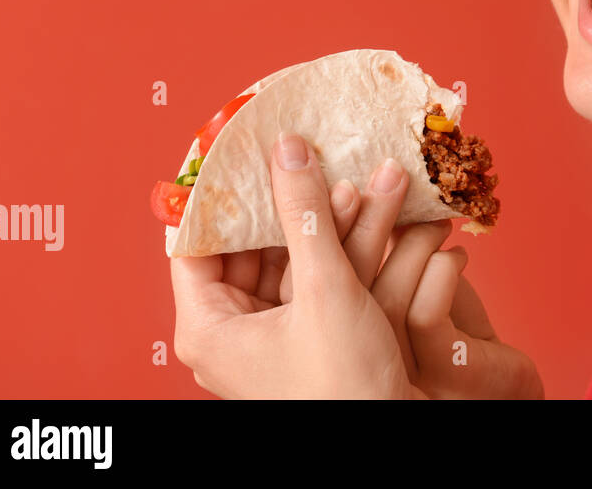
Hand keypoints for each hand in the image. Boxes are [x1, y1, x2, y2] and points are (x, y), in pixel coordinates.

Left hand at [170, 132, 423, 398]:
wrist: (394, 442)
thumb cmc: (344, 390)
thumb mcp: (325, 290)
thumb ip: (306, 214)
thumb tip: (288, 150)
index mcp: (209, 327)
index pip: (197, 241)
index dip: (221, 193)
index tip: (243, 149)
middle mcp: (235, 332)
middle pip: (256, 245)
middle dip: (297, 201)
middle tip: (317, 157)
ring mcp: (275, 335)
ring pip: (297, 258)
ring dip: (336, 219)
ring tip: (370, 177)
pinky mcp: (312, 337)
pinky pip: (323, 278)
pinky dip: (349, 247)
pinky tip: (382, 210)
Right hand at [336, 192, 544, 399]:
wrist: (498, 381)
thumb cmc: (446, 328)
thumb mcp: (403, 278)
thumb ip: (377, 242)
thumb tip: (358, 178)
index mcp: (333, 339)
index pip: (303, 284)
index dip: (316, 230)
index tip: (338, 180)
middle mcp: (354, 366)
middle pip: (336, 290)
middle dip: (358, 222)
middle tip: (384, 175)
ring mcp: (396, 378)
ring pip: (385, 299)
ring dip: (413, 245)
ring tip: (436, 223)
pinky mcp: (443, 378)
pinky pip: (427, 314)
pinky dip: (443, 272)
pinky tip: (457, 257)